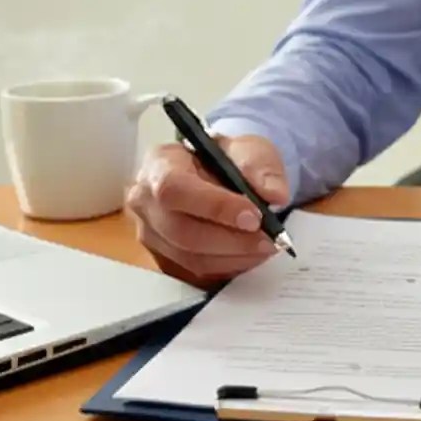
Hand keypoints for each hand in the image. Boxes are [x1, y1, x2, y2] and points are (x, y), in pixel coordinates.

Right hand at [125, 134, 288, 285]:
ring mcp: (152, 233)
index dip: (214, 206)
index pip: (174, 188)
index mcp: (160, 163)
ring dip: (234, 257)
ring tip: (265, 247)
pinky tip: (250, 255)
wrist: (221, 174)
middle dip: (231, 239)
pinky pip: (197, 271)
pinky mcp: (165, 257)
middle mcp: (145, 200)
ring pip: (190, 257)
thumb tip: (274, 195)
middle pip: (181, 230)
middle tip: (268, 239)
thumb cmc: (228, 159)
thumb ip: (261, 167)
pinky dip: (229, 266)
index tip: (253, 216)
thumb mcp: (249, 149)